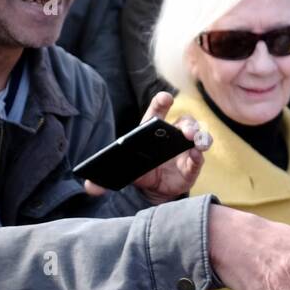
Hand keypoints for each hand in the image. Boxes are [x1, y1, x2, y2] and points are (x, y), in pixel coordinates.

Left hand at [83, 92, 210, 202]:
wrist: (153, 192)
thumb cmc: (140, 172)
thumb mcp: (122, 173)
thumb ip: (105, 179)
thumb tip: (89, 187)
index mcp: (153, 131)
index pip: (158, 112)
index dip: (162, 103)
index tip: (166, 98)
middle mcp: (172, 136)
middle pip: (183, 122)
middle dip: (187, 124)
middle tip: (185, 131)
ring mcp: (184, 150)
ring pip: (197, 136)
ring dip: (200, 136)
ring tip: (196, 141)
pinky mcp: (192, 166)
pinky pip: (198, 158)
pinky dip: (199, 156)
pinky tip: (196, 155)